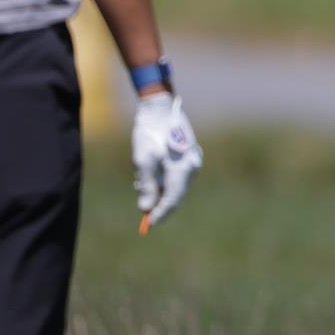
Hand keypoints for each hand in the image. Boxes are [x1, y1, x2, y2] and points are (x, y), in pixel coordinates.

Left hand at [132, 93, 201, 230]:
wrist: (160, 109)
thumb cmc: (150, 133)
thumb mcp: (143, 160)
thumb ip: (147, 186)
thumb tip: (145, 208)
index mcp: (182, 169)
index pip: (172, 199)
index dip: (160, 214)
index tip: (148, 224)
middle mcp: (192, 167)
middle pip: (176, 194)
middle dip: (158, 202)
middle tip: (142, 207)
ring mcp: (193, 161)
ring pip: (176, 185)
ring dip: (159, 190)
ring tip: (140, 182)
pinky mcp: (189, 156)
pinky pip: (178, 176)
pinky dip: (164, 180)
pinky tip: (150, 174)